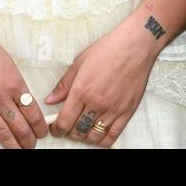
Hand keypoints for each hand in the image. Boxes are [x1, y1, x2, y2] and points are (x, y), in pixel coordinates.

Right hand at [0, 27, 49, 148]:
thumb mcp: (9, 64)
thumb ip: (17, 85)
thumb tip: (25, 103)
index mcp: (14, 84)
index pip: (33, 113)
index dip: (40, 127)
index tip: (43, 132)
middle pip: (20, 127)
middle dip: (29, 141)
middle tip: (32, 146)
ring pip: (1, 134)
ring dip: (12, 147)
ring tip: (18, 152)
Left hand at [44, 22, 156, 147]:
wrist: (135, 45)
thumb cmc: (109, 49)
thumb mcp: (80, 62)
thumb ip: (64, 84)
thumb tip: (50, 99)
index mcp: (81, 90)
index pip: (64, 121)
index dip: (56, 129)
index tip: (56, 128)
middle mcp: (96, 103)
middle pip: (77, 132)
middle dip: (69, 133)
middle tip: (69, 126)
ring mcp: (113, 109)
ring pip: (94, 136)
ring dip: (85, 137)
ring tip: (83, 129)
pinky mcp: (127, 112)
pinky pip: (113, 135)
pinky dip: (103, 140)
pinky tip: (98, 133)